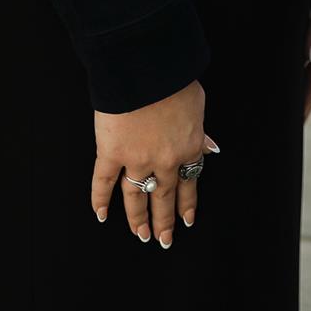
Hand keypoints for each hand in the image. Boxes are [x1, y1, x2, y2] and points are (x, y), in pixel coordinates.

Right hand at [91, 81, 214, 247]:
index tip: (186, 219)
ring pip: (137, 197)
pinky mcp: (112, 152)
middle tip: (162, 239)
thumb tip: (211, 147)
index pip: (189, 183)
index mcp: (189, 148)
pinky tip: (101, 214)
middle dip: (164, 221)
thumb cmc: (176, 81)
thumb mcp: (198, 106)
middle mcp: (165, 161)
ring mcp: (137, 159)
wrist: (149, 70)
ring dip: (138, 219)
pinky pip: (104, 181)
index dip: (187, 203)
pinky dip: (100, 199)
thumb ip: (201, 131)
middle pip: (164, 197)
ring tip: (140, 235)